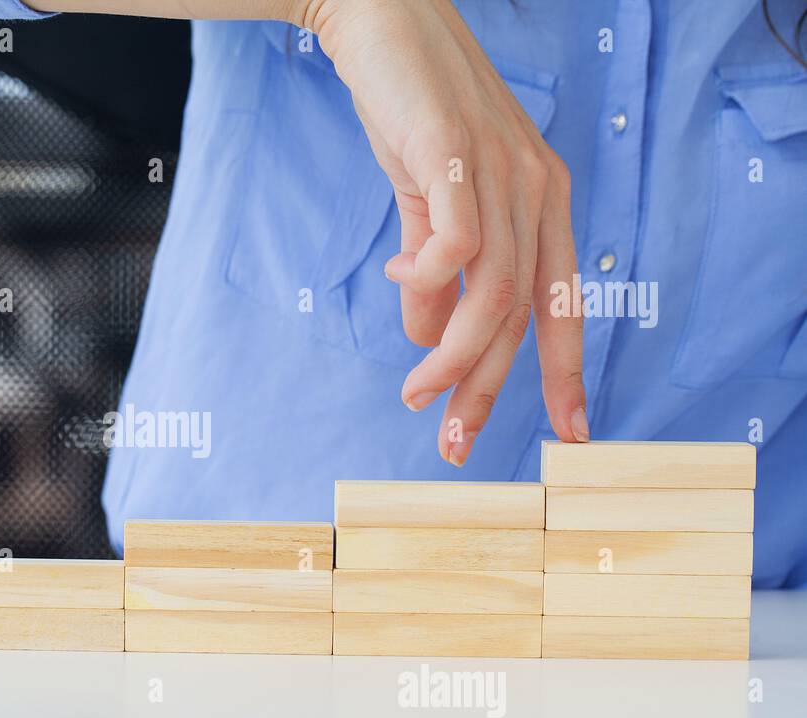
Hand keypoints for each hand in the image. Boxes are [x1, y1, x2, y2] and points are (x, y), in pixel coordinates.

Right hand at [298, 0, 588, 464]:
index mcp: (540, 202)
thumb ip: (430, 273)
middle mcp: (535, 190)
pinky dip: (427, 280)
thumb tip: (426, 338)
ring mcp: (501, 169)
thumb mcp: (426, 203)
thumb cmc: (409, 110)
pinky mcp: (455, 152)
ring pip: (496, 290)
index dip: (565, 372)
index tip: (567, 434)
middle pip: (525, 312)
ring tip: (417, 393)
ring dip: (455, 356)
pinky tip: (397, 282)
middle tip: (455, 444)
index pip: (561, 302)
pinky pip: (455, 243)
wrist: (382, 18)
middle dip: (492, 389)